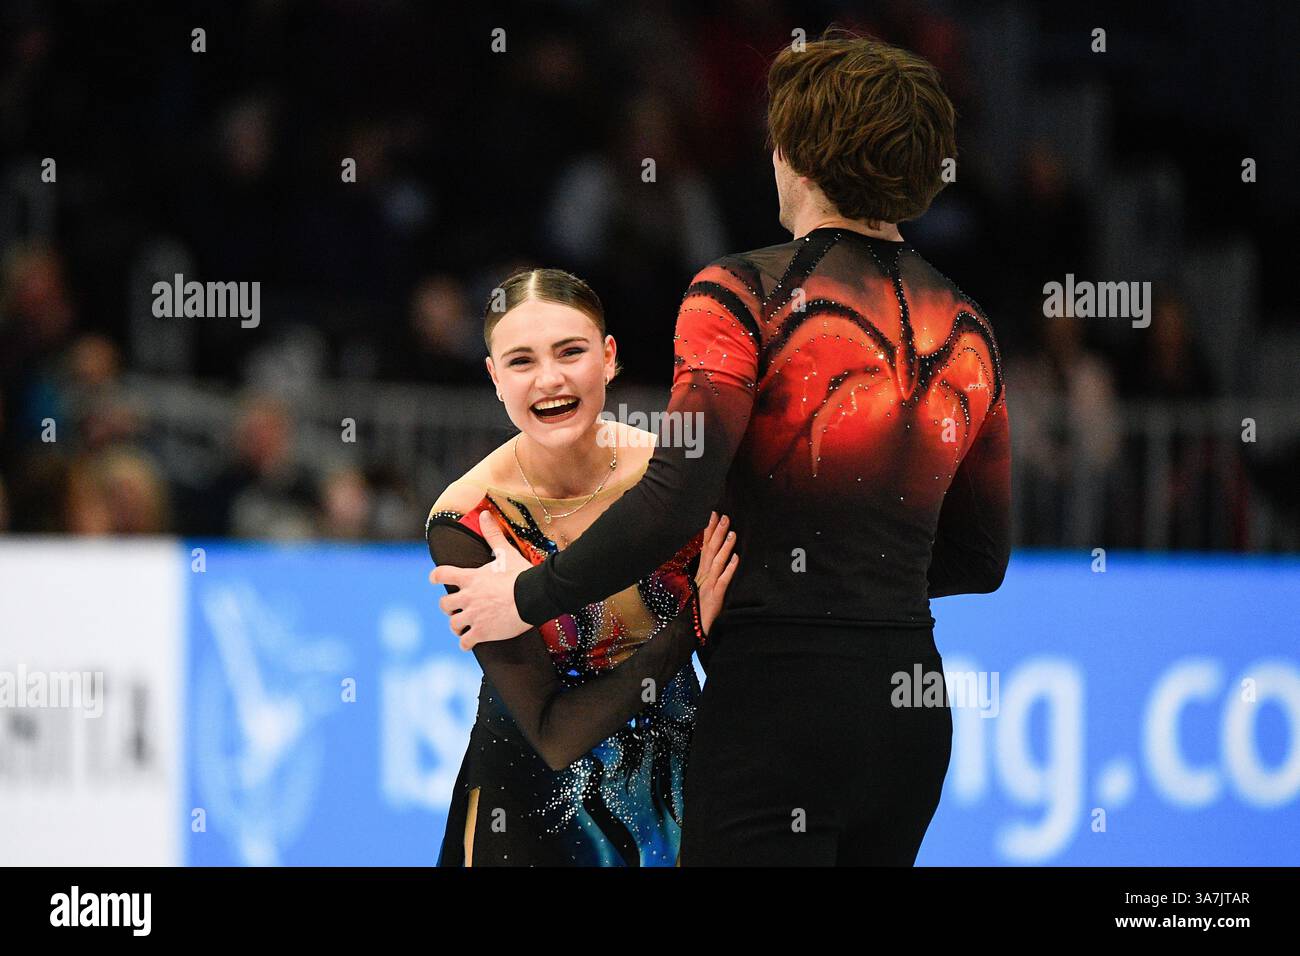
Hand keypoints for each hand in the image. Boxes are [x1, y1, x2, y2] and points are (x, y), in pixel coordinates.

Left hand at [429, 511, 531, 649]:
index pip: (443, 574)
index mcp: (470, 578)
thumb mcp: (506, 553)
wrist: (532, 597)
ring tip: (461, 628)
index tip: (432, 578)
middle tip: (454, 608)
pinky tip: (469, 643)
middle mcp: (467, 597)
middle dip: (448, 606)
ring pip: (453, 624)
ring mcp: (473, 616)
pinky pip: (465, 642)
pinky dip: (465, 643)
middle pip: (444, 603)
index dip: (436, 575)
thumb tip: (485, 514)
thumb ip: (493, 535)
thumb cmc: (521, 574)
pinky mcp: (482, 632)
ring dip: (456, 626)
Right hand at [694, 511, 738, 635]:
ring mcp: (709, 586)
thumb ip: (709, 572)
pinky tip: (736, 559)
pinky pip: (723, 581)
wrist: (693, 629)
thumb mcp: (702, 587)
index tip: (714, 514)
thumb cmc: (700, 607)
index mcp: (701, 572)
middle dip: (717, 533)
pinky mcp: (715, 597)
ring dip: (725, 547)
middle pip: (710, 550)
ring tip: (733, 533)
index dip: (709, 530)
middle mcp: (704, 576)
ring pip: (717, 563)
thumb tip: (717, 555)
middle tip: (725, 517)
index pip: (705, 546)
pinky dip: (729, 570)